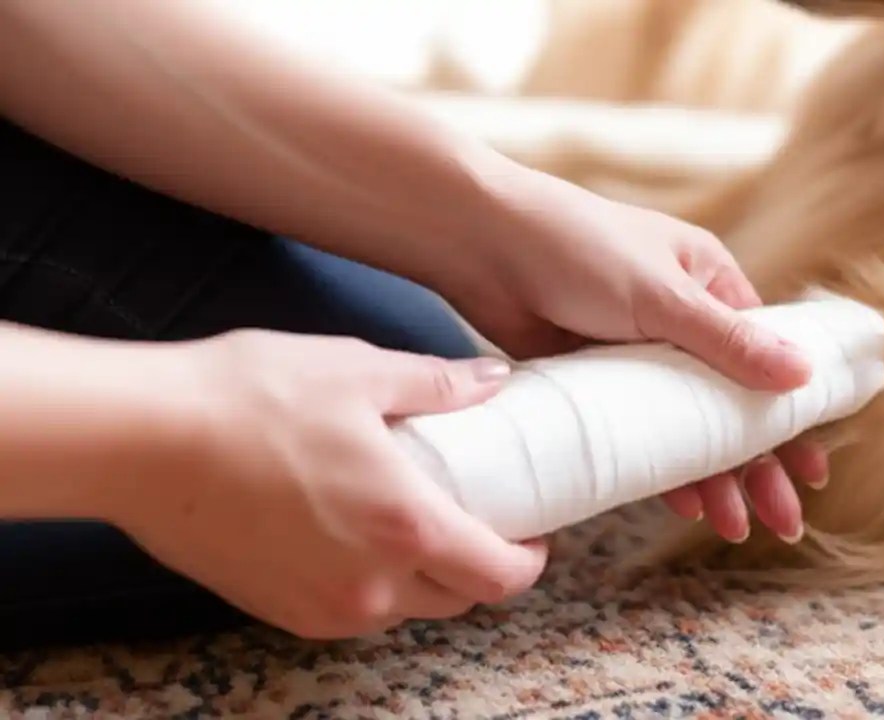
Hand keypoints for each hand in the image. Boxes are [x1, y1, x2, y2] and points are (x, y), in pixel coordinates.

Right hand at [108, 330, 546, 640]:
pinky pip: (348, 611)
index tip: (533, 534)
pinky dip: (369, 585)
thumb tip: (493, 380)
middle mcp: (371, 584)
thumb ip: (438, 383)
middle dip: (480, 567)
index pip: (501, 576)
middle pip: (458, 599)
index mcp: (406, 526)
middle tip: (477, 520)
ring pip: (403, 610)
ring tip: (412, 522)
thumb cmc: (249, 398)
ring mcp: (320, 605)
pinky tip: (352, 537)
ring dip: (424, 577)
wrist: (140, 439)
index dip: (530, 561)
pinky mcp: (275, 609)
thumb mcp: (358, 369)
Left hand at [433, 170, 828, 543]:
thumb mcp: (662, 296)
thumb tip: (802, 375)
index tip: (812, 469)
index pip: (769, 360)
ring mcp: (639, 355)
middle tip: (781, 521)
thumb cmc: (578, 247)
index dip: (793, 417)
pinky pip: (642, 433)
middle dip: (760, 465)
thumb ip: (729, 341)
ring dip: (715, 476)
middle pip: (734, 405)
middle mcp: (683, 321)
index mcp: (711, 284)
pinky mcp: (598, 380)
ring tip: (732, 526)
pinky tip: (685, 504)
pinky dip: (664, 468)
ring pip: (689, 428)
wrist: (482, 246)